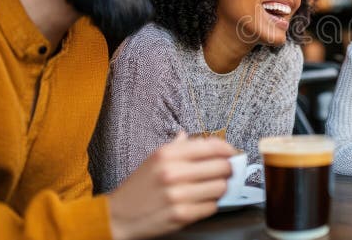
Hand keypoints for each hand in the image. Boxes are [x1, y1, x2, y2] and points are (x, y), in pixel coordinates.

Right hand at [107, 132, 236, 239]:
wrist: (117, 216)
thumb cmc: (139, 186)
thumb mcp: (154, 159)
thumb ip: (177, 147)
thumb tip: (192, 136)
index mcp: (168, 154)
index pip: (212, 146)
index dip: (229, 150)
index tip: (233, 154)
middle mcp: (173, 172)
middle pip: (222, 167)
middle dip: (228, 170)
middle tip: (226, 173)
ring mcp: (178, 195)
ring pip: (221, 187)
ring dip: (221, 189)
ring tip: (213, 188)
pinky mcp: (181, 215)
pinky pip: (212, 207)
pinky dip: (211, 204)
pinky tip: (202, 202)